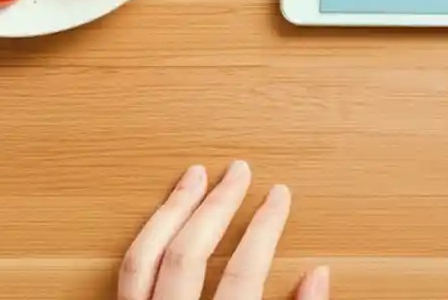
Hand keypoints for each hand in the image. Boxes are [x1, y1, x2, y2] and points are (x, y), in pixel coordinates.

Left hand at [118, 161, 329, 299]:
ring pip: (143, 258)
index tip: (279, 195)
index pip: (243, 275)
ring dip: (171, 210)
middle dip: (216, 206)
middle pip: (187, 255)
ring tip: (193, 175)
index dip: (264, 230)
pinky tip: (164, 214)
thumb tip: (319, 276)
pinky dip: (146, 237)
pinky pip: (128, 271)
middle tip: (239, 170)